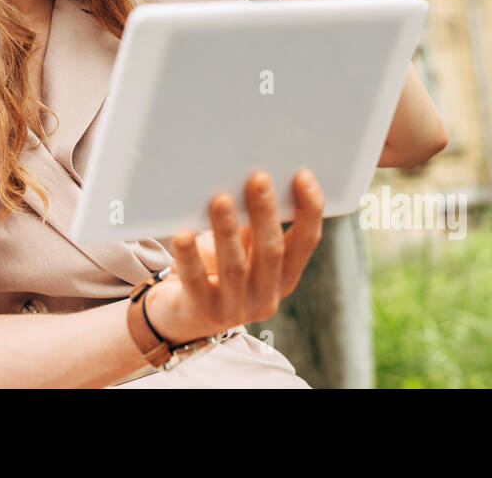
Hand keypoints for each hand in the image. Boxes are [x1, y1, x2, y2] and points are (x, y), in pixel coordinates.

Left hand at [142, 171, 324, 345]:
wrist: (182, 316)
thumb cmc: (216, 270)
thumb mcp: (243, 251)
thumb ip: (252, 225)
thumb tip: (251, 178)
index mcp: (283, 277)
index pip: (305, 243)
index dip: (309, 211)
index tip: (303, 176)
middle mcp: (265, 297)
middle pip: (271, 252)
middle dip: (266, 213)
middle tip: (259, 178)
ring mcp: (234, 309)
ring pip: (234, 267)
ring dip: (228, 230)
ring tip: (221, 199)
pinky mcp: (201, 311)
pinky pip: (195, 282)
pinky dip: (190, 257)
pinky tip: (183, 234)